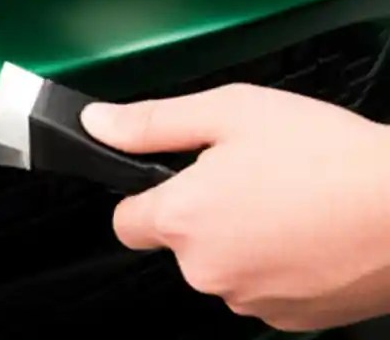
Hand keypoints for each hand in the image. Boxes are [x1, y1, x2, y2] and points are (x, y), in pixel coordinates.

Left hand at [81, 84, 389, 330]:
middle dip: (205, 213)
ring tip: (291, 201)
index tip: (173, 181)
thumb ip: (154, 122)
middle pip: (180, 244)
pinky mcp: (293, 320)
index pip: (125, 222)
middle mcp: (208, 269)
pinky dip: (280, 264)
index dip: (145, 197)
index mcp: (183, 219)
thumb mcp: (231, 112)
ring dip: (244, 239)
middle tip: (252, 177)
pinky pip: (265, 288)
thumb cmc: (332, 157)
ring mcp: (250, 300)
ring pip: (224, 267)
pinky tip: (311, 232)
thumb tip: (99, 123)